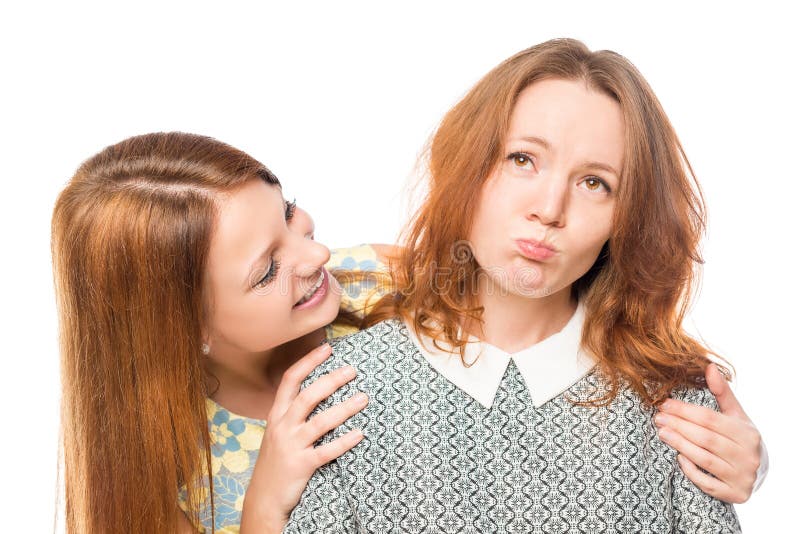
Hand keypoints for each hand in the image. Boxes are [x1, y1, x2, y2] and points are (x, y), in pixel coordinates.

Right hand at [240, 343, 366, 532]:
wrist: (263, 497)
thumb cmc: (276, 460)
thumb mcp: (277, 431)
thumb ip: (292, 411)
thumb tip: (320, 388)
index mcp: (277, 414)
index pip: (291, 380)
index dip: (309, 361)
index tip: (328, 348)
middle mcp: (282, 426)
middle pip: (308, 396)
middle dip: (331, 380)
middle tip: (352, 370)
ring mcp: (291, 446)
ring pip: (320, 422)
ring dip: (344, 408)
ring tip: (363, 398)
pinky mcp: (301, 465)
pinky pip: (326, 451)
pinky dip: (344, 442)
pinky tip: (360, 434)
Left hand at [654, 363, 761, 502]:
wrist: (756, 470)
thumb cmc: (738, 436)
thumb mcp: (735, 414)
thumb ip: (722, 392)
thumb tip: (708, 366)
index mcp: (747, 433)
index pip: (710, 419)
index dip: (685, 411)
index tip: (664, 404)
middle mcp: (748, 455)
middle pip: (706, 438)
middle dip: (679, 426)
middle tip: (658, 418)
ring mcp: (742, 476)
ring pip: (705, 459)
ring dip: (680, 445)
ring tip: (661, 433)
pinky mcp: (735, 494)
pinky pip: (708, 483)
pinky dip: (691, 471)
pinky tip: (678, 459)